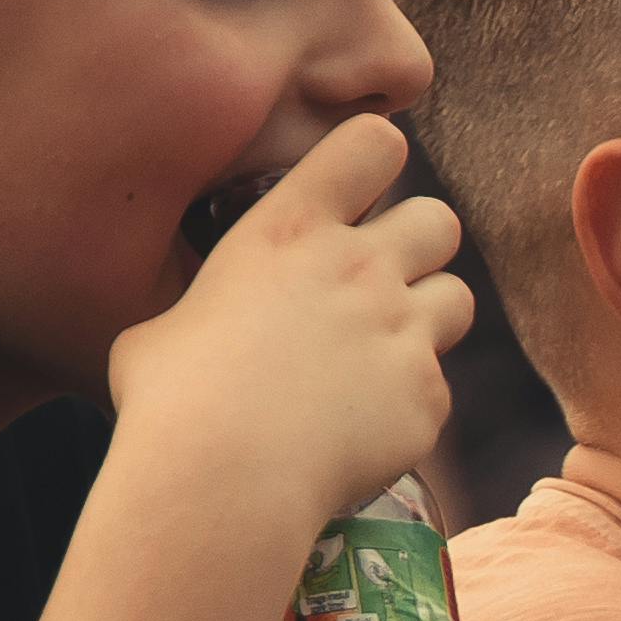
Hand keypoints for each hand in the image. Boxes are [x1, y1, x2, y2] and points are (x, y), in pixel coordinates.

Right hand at [107, 115, 467, 535]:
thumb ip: (204, 310)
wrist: (224, 478)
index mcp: (288, 231)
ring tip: (382, 355)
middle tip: (382, 285)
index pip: (372, 143)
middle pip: (439, 218)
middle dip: (419, 246)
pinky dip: (410, 405)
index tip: (357, 195)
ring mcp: (402, 330)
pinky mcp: (427, 396)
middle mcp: (359, 267)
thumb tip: (194, 333)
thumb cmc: (173, 403)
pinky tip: (365, 430)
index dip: (374, 163)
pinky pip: (439, 387)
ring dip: (428, 319)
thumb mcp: (162, 329)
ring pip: (459, 297)